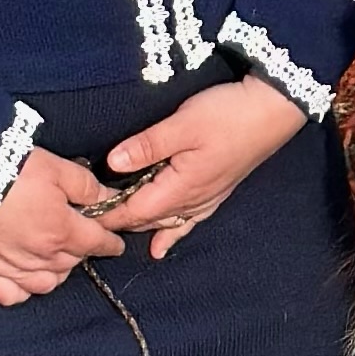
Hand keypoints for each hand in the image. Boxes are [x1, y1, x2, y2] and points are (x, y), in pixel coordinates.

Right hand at [0, 146, 123, 304]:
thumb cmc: (9, 169)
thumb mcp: (55, 168)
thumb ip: (85, 186)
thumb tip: (108, 198)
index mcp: (62, 231)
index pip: (97, 243)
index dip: (110, 242)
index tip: (115, 243)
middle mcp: (40, 256)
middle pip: (72, 263)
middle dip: (80, 252)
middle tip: (79, 240)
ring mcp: (11, 268)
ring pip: (46, 283)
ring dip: (56, 273)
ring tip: (55, 259)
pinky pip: (11, 294)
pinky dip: (22, 290)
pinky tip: (24, 279)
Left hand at [98, 76, 308, 260]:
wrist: (274, 110)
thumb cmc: (229, 115)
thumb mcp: (183, 125)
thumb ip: (146, 146)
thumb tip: (112, 163)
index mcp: (180, 187)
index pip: (133, 212)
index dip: (106, 216)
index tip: (80, 216)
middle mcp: (192, 200)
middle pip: (146, 220)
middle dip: (118, 222)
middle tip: (87, 219)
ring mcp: (207, 197)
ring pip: (165, 221)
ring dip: (140, 225)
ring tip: (114, 232)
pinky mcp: (217, 189)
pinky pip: (188, 221)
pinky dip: (170, 233)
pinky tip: (161, 246)